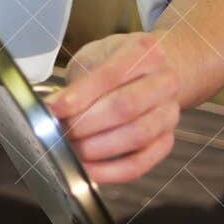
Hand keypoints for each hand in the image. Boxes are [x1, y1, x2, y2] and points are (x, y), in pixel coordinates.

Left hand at [45, 32, 180, 183]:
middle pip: (126, 106)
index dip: (81, 94)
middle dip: (86, 122)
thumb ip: (78, 82)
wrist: (152, 71)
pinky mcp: (165, 141)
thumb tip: (54, 110)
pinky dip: (110, 171)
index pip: (112, 74)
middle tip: (61, 129)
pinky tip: (87, 169)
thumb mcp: (94, 57)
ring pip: (135, 136)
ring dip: (96, 147)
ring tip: (70, 147)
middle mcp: (164, 81)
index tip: (54, 107)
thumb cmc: (117, 63)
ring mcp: (169, 113)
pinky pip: (140, 163)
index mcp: (145, 51)